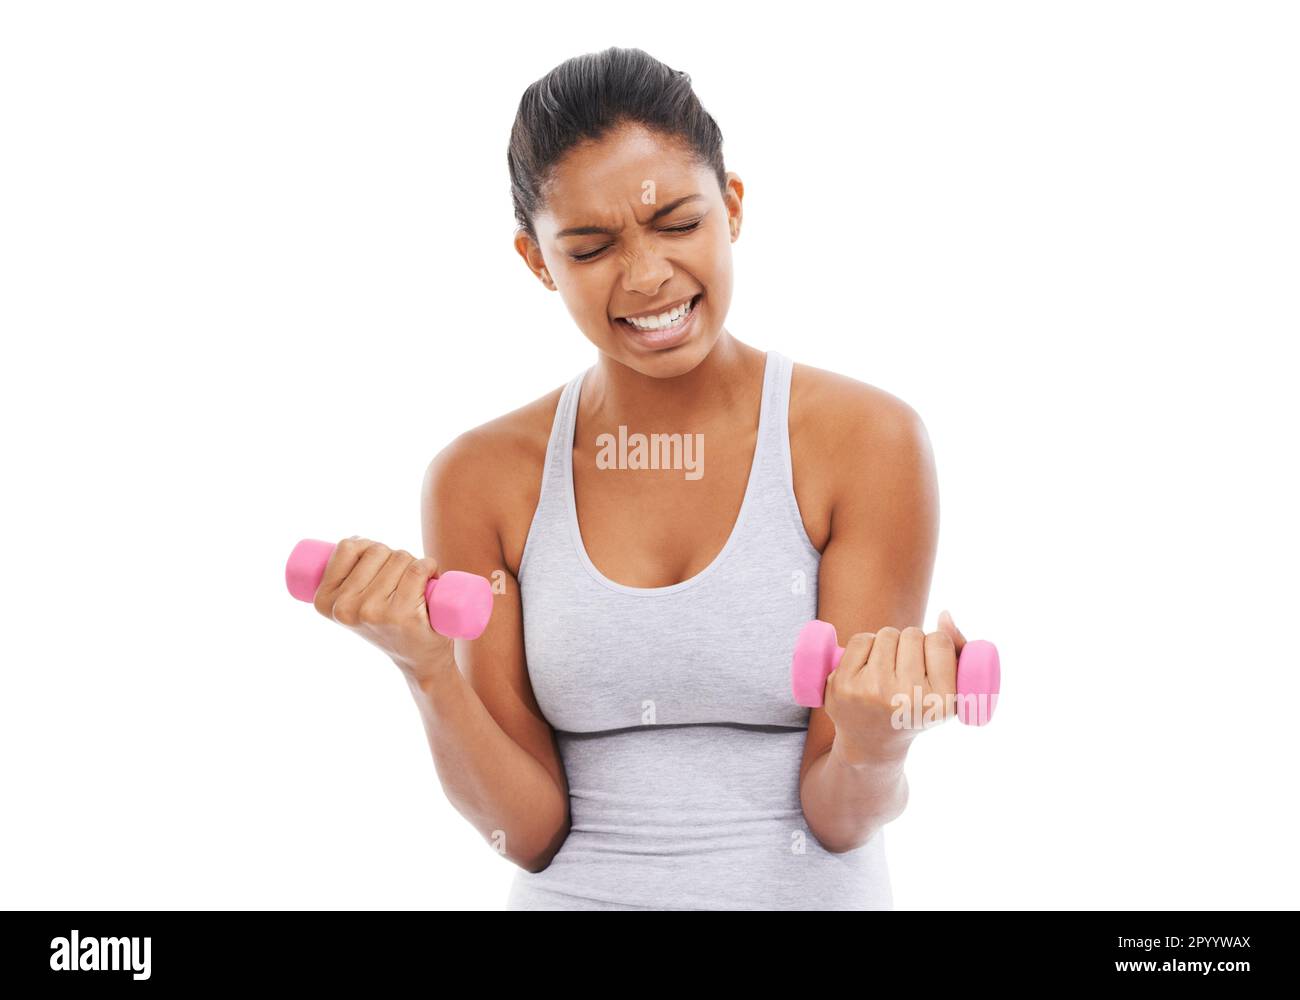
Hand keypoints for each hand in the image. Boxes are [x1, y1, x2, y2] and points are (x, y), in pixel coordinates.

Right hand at [311, 536, 457, 684]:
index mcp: (325, 602)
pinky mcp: (403, 614)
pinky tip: (431, 578)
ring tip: (414, 587)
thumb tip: (356, 540)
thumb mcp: (354, 603)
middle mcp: (346, 608)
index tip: (378, 564)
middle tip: (400, 582)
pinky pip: (418, 569)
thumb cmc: (389, 623)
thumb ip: (346, 576)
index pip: (348, 547)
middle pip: (377, 550)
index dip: (369, 546)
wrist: (418, 659)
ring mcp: (373, 612)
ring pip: (400, 557)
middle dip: (394, 557)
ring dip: (414, 563)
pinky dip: (430, 566)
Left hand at [824, 610, 968, 764]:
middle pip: (912, 634)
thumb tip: (944, 615)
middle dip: (910, 644)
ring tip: (888, 668)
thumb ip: (956, 651)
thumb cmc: (914, 710)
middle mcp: (907, 698)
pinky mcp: (844, 685)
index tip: (930, 663)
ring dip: (889, 643)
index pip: (939, 641)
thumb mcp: (946, 692)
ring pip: (887, 634)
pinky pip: (861, 639)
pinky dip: (866, 645)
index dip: (935, 644)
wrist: (871, 743)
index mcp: (940, 701)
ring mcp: (873, 691)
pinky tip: (868, 667)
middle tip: (906, 669)